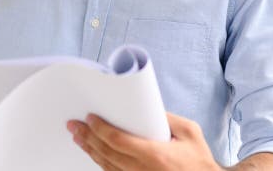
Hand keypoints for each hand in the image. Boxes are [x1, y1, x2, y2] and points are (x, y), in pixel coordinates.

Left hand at [67, 112, 221, 170]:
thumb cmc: (199, 159)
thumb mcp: (189, 131)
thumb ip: (167, 118)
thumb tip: (146, 108)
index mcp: (154, 154)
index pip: (118, 140)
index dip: (100, 129)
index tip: (90, 118)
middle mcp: (142, 170)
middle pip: (106, 153)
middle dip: (87, 137)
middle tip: (73, 125)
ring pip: (106, 166)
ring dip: (90, 151)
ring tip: (78, 138)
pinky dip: (101, 164)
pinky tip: (94, 154)